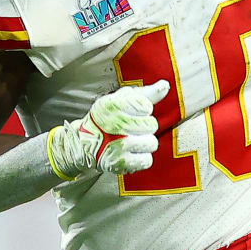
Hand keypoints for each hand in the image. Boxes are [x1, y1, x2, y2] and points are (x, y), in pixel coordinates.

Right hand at [47, 81, 169, 179]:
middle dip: (145, 126)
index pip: (146, 106)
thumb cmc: (107, 118)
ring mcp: (118, 145)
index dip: (143, 109)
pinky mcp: (121, 163)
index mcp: (114, 105)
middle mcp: (115, 124)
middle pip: (151, 125)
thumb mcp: (120, 99)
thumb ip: (145, 93)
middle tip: (134, 128)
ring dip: (145, 142)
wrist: (85, 143)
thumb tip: (165, 86)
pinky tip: (133, 152)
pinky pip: (147, 160)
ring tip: (134, 140)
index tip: (134, 112)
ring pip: (152, 143)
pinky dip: (142, 158)